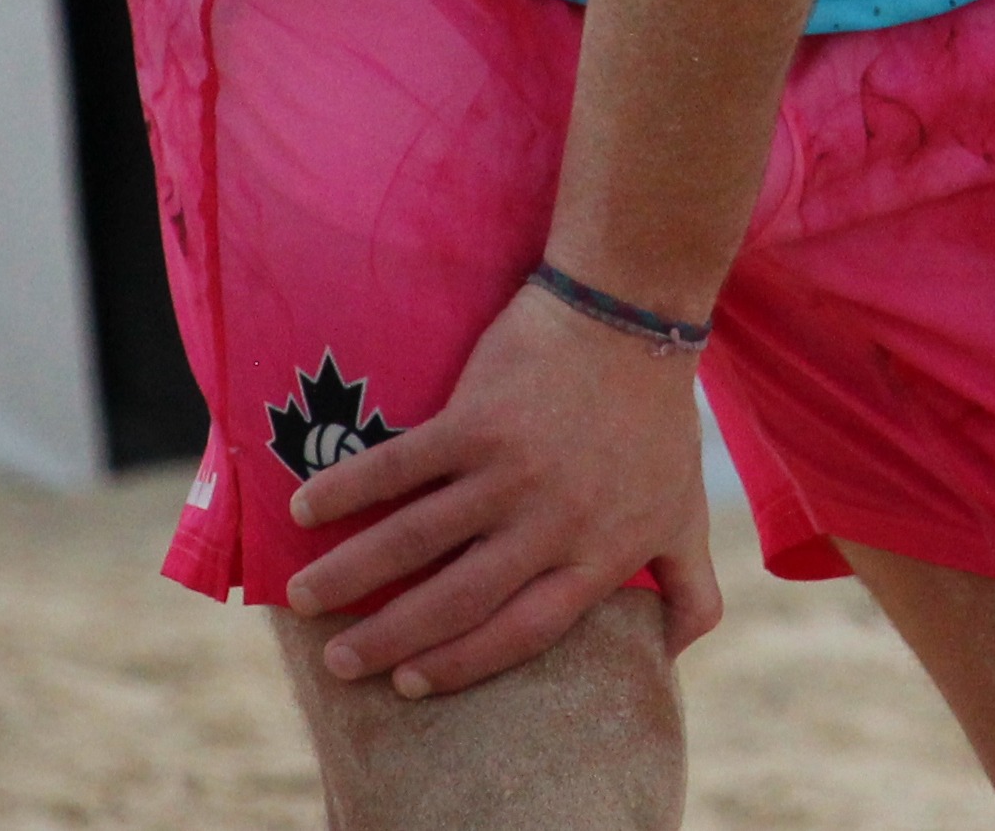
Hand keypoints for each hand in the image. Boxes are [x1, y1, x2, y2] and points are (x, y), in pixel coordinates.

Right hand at [281, 281, 722, 697]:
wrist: (634, 310)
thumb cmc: (658, 414)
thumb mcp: (686, 511)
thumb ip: (689, 587)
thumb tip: (675, 654)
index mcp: (602, 552)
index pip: (524, 631)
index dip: (463, 663)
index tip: (410, 683)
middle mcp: (555, 521)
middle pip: (459, 599)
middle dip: (390, 639)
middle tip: (340, 663)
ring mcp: (515, 470)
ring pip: (416, 541)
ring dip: (351, 574)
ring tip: (304, 598)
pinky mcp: (480, 418)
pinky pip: (400, 467)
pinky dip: (348, 489)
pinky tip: (306, 506)